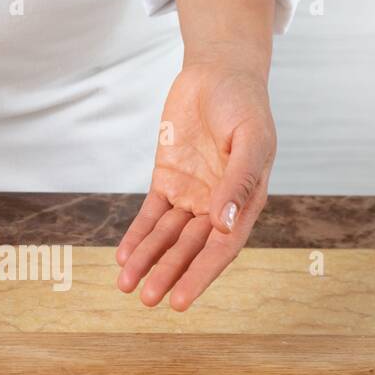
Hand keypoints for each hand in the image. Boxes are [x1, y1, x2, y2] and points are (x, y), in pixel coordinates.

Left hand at [115, 58, 274, 309]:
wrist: (217, 72)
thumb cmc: (243, 104)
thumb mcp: (249, 138)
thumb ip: (239, 181)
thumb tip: (225, 224)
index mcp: (246, 200)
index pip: (222, 247)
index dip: (201, 275)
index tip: (181, 301)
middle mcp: (218, 204)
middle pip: (191, 248)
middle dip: (169, 274)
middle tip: (148, 299)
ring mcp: (192, 193)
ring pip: (167, 236)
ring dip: (148, 260)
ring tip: (126, 285)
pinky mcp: (168, 180)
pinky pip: (151, 215)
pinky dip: (138, 236)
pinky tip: (124, 257)